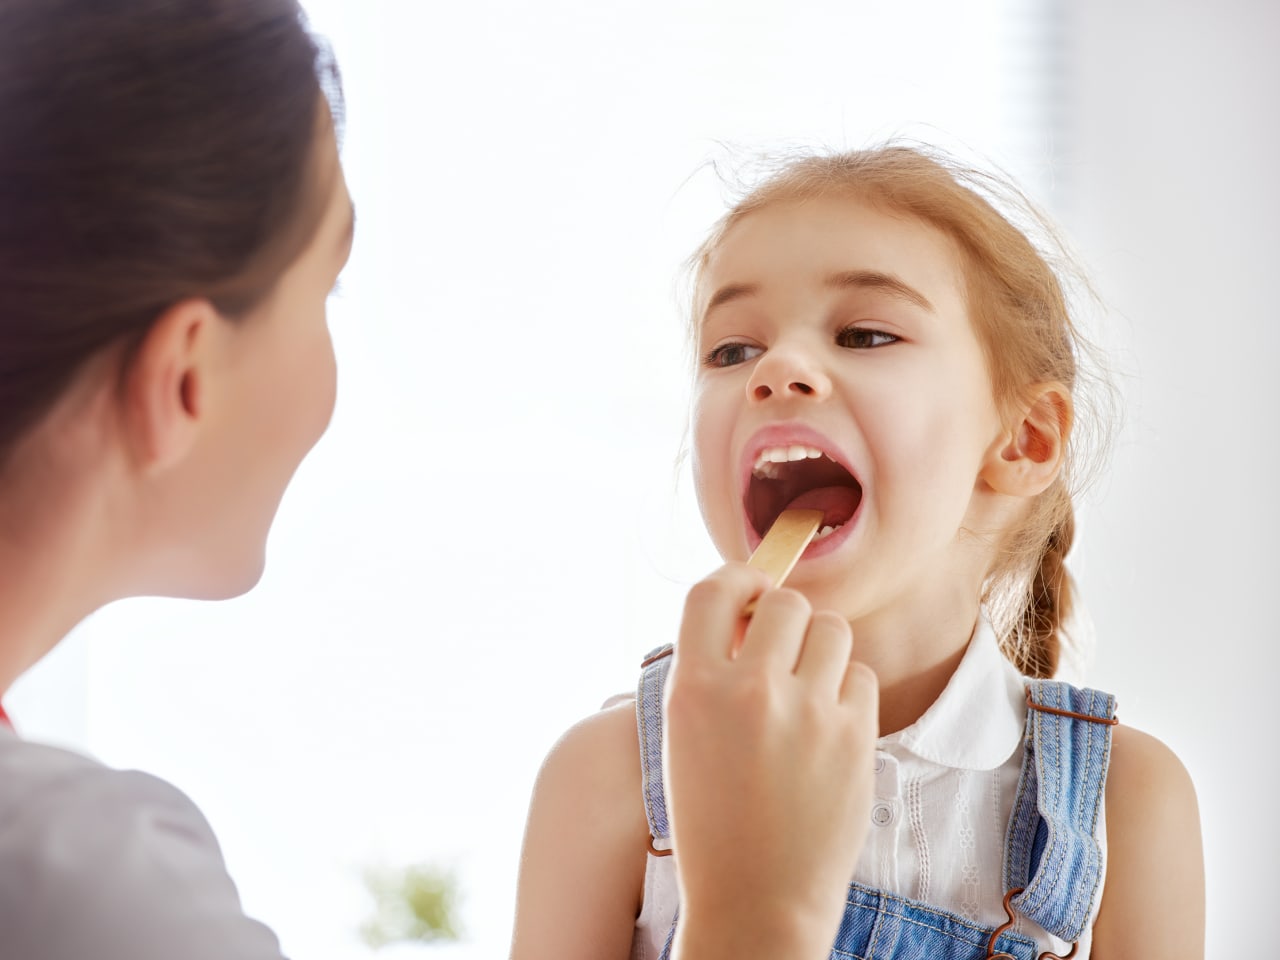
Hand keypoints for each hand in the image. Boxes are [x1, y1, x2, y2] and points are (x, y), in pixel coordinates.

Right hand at [664, 563, 878, 959]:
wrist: (757, 901)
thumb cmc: (713, 819)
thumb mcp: (684, 737)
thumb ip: (710, 670)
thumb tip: (750, 609)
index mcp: (693, 689)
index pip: (714, 589)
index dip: (737, 578)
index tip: (749, 588)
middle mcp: (750, 690)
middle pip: (784, 601)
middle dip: (784, 619)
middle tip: (781, 651)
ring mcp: (807, 712)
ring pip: (831, 629)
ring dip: (820, 648)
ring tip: (807, 688)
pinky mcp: (855, 736)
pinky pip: (860, 674)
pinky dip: (847, 691)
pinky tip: (828, 726)